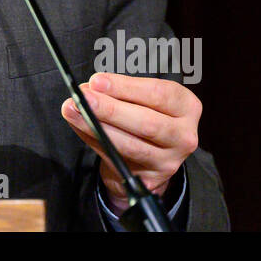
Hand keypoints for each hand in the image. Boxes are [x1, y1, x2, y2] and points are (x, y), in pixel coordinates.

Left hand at [61, 72, 200, 215]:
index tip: (97, 81)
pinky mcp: (151, 179)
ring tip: (73, 111)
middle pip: (146, 123)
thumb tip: (89, 88)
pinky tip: (81, 128)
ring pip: (131, 145)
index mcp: (187, 106)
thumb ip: (118, 92)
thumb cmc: (146, 114)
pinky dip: (95, 142)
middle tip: (83, 98)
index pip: (158, 94)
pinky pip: (118, 159)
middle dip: (110, 109)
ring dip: (97, 127)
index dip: (125, 87)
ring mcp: (170, 161)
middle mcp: (184, 135)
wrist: (152, 154)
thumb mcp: (142, 97)